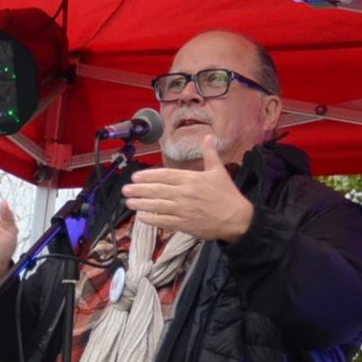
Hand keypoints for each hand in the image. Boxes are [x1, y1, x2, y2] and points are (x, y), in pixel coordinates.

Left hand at [122, 135, 254, 241]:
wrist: (236, 219)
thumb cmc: (227, 195)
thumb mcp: (219, 171)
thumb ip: (210, 154)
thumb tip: (209, 136)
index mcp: (191, 179)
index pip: (164, 175)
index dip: (148, 176)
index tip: (135, 176)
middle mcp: (184, 193)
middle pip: (156, 190)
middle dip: (138, 189)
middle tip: (125, 189)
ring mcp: (182, 210)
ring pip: (156, 205)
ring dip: (140, 203)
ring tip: (128, 201)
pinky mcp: (183, 224)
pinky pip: (163, 221)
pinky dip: (150, 219)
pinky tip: (140, 217)